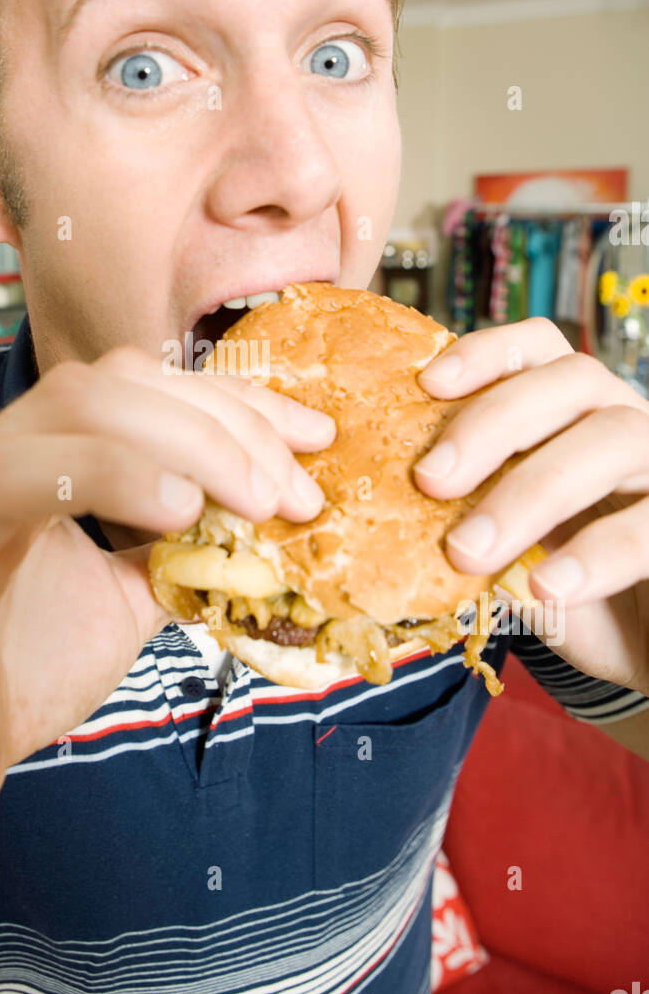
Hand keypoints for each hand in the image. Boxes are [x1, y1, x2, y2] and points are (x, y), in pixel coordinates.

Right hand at [0, 346, 334, 852]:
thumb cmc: (21, 671)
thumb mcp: (128, 600)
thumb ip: (185, 551)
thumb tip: (268, 521)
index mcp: (38, 452)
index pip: (140, 383)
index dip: (235, 400)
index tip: (315, 439)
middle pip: (116, 381)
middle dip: (224, 423)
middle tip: (293, 491)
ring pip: (72, 407)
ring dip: (183, 442)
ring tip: (255, 501)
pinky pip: (7, 478)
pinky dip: (103, 474)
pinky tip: (176, 511)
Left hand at [411, 318, 648, 696]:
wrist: (639, 646)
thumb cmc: (565, 589)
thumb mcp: (504, 548)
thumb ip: (463, 517)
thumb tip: (372, 511)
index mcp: (575, 411)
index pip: (539, 348)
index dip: (486, 353)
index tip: (427, 383)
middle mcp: (625, 421)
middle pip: (571, 381)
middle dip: (494, 422)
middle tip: (430, 480)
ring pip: (613, 439)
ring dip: (533, 490)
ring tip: (469, 550)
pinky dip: (595, 553)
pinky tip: (546, 586)